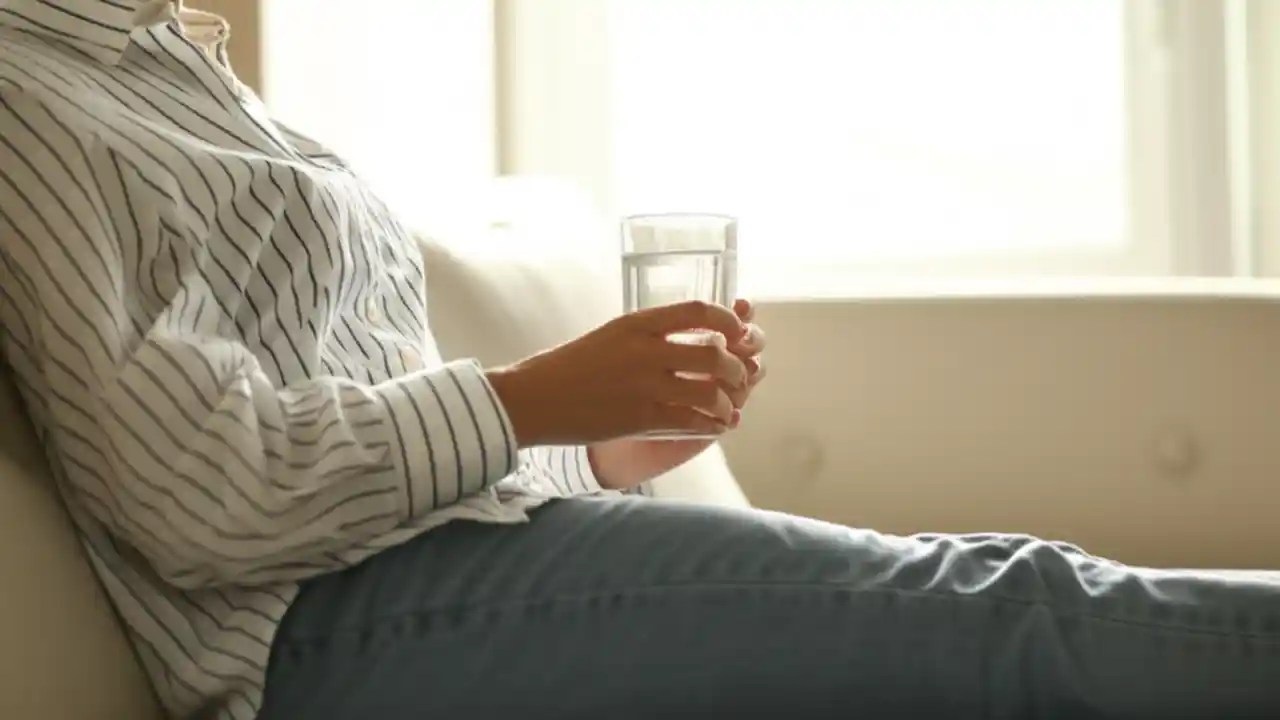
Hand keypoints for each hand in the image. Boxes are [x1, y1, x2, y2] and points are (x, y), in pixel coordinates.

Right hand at [587, 299, 766, 489]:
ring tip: (726, 408)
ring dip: (726, 402)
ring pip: (708, 391)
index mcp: (637, 323)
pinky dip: (711, 425)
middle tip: (738, 378)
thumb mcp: (611, 334)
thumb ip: (648, 334)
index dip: (729, 322)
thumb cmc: (569, 365)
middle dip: (735, 369)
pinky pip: (691, 421)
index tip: (738, 332)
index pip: (699, 311)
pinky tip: (714, 427)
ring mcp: (643, 385)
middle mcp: (644, 350)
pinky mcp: (639, 418)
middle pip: (713, 354)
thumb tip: (692, 336)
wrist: (534, 398)